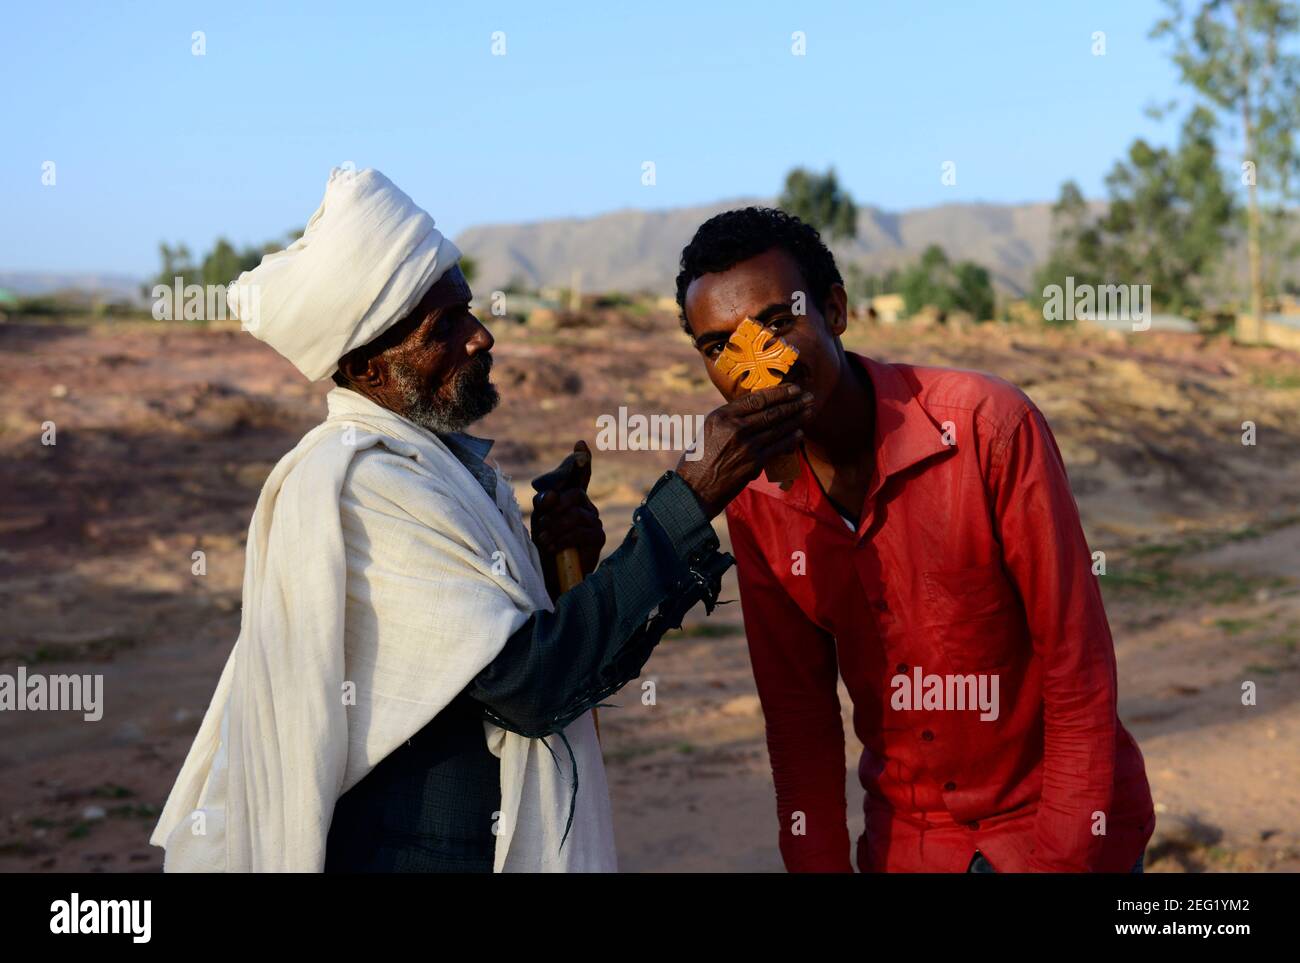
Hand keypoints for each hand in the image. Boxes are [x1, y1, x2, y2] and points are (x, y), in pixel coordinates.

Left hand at [531, 441, 604, 595]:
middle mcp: (586, 507)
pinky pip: (580, 530)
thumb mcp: (539, 521)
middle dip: (555, 508)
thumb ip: (544, 505)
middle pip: (574, 494)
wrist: (552, 577)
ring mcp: (594, 522)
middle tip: (542, 524)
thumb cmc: (544, 547)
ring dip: (555, 527)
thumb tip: (552, 495)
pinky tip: (553, 547)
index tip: (580, 443)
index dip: (581, 459)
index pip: (580, 476)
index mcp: (572, 500)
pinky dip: (562, 538)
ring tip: (544, 541)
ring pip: (575, 513)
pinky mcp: (597, 538)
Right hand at [674, 383, 814, 518]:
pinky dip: (791, 439)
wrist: (695, 489)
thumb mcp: (710, 430)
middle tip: (809, 397)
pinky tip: (799, 433)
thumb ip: (731, 419)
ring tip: (809, 411)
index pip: (756, 399)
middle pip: (771, 411)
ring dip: (796, 418)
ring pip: (777, 428)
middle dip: (793, 403)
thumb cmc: (699, 459)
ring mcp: (746, 445)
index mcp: (721, 416)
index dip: (778, 393)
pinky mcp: (754, 462)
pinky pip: (778, 447)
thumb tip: (756, 411)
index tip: (793, 388)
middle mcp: (734, 427)